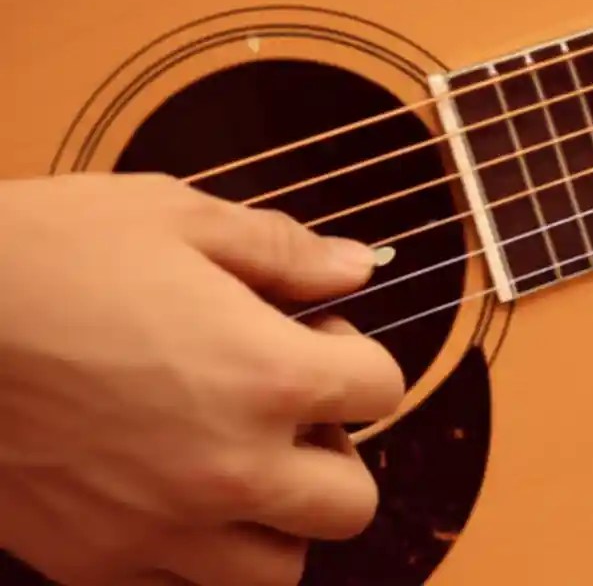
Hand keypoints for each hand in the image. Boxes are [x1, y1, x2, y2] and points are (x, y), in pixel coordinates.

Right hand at [0, 173, 404, 584]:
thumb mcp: (171, 215)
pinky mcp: (91, 563)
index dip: (356, 356)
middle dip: (337, 452)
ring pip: (279, 570)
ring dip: (280, 520)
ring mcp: (160, 527)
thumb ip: (281, 249)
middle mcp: (229, 466)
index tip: (313, 338)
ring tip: (238, 463)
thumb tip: (353, 265)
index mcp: (267, 374)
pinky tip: (172, 500)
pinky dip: (197, 558)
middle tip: (288, 411)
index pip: (383, 390)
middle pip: (353, 502)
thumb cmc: (37, 254)